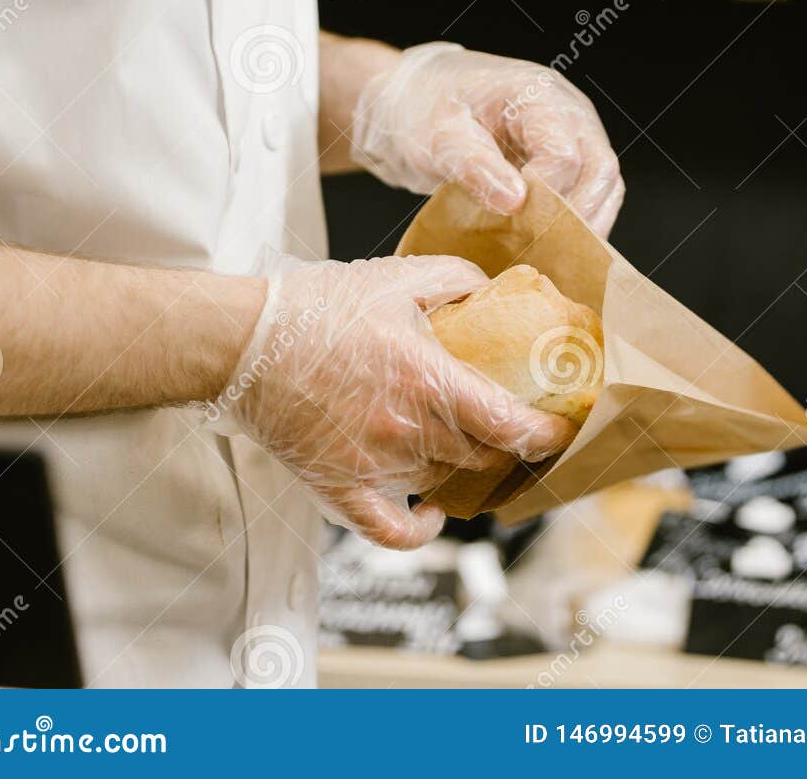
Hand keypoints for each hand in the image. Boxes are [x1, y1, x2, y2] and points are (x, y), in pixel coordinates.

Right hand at [208, 254, 572, 549]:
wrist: (244, 345)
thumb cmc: (314, 310)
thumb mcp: (393, 276)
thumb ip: (452, 279)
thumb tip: (489, 289)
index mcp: (426, 379)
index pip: (509, 425)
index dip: (546, 433)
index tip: (562, 428)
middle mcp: (408, 430)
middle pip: (484, 456)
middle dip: (512, 445)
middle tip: (521, 426)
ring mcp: (375, 466)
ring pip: (446, 481)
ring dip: (468, 469)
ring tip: (475, 447)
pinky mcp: (341, 489)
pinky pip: (392, 530)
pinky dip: (420, 528)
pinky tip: (432, 512)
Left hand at [350, 42, 623, 235]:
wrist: (412, 100)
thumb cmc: (422, 110)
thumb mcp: (436, 137)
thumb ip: (474, 165)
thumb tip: (516, 201)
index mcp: (537, 94)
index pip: (565, 153)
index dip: (546, 194)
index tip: (513, 219)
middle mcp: (566, 111)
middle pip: (601, 170)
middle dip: (576, 219)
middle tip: (541, 251)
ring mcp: (570, 134)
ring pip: (603, 186)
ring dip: (581, 226)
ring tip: (547, 257)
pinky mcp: (564, 157)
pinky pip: (587, 194)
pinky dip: (573, 223)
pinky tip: (546, 248)